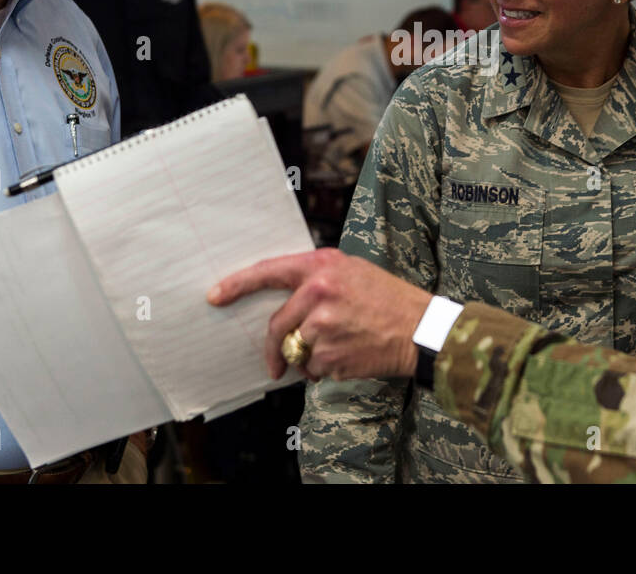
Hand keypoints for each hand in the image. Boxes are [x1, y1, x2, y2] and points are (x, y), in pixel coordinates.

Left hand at [207, 249, 431, 381]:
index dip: (237, 285)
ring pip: (295, 351)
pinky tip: (349, 356)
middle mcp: (318, 293)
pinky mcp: (330, 355)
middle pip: (277, 326)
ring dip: (310, 358)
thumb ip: (317, 279)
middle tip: (272, 365)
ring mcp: (323, 326)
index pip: (268, 272)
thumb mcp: (352, 271)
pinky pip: (312, 369)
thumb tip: (283, 298)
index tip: (215, 295)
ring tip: (341, 347)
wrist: (420, 329)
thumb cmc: (388, 299)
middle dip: (274, 350)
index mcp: (322, 267)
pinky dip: (324, 370)